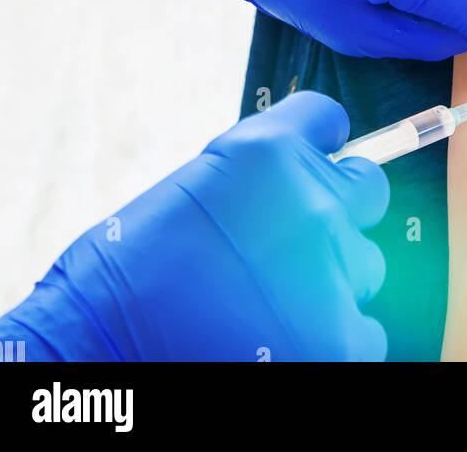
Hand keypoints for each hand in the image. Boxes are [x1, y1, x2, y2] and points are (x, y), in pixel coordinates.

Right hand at [0, 93, 388, 361]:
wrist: (100, 347)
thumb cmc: (133, 271)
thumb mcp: (197, 187)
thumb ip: (262, 176)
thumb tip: (313, 175)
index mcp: (269, 152)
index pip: (328, 120)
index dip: (318, 147)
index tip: (315, 163)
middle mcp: (312, 202)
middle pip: (367, 191)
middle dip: (336, 214)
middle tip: (291, 248)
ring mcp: (332, 271)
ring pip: (366, 265)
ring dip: (332, 280)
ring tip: (270, 304)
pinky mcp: (342, 338)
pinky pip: (366, 329)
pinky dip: (333, 338)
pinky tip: (280, 341)